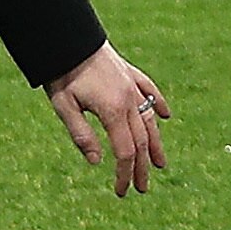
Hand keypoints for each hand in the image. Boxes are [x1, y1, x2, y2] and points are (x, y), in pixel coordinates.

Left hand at [46, 42, 170, 195]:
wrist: (68, 38)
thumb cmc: (63, 74)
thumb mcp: (64, 108)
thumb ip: (82, 135)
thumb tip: (97, 162)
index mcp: (113, 111)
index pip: (125, 151)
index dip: (124, 174)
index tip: (121, 191)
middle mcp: (129, 99)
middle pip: (141, 140)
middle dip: (142, 167)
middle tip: (141, 188)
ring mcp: (132, 86)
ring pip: (150, 120)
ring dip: (155, 144)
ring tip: (160, 163)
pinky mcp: (130, 73)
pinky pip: (150, 91)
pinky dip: (159, 105)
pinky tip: (167, 116)